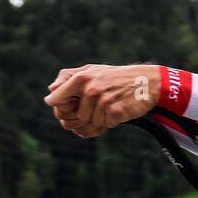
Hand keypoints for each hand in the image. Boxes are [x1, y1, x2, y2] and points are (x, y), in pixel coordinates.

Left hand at [44, 64, 159, 137]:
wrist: (147, 82)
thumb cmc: (116, 77)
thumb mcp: (92, 70)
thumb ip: (69, 77)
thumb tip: (51, 90)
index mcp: (82, 78)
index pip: (56, 100)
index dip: (58, 108)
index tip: (65, 111)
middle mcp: (91, 89)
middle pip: (76, 117)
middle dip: (83, 118)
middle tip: (92, 113)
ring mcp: (104, 101)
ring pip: (91, 124)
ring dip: (98, 122)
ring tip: (107, 111)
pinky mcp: (116, 112)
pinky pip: (105, 127)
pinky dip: (108, 125)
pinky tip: (115, 116)